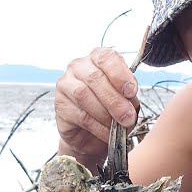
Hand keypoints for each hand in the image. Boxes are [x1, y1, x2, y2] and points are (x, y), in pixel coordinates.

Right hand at [55, 47, 140, 161]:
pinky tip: (107, 133)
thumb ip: (128, 95)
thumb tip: (129, 99)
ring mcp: (65, 84)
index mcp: (97, 58)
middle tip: (128, 117)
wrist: (92, 133)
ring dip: (105, 114)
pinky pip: (79, 115)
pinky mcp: (60, 105)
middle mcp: (78, 67)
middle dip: (115, 100)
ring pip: (83, 95)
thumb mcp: (126, 98)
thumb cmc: (111, 109)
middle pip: (95, 78)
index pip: (106, 58)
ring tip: (118, 127)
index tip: (131, 92)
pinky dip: (97, 126)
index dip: (120, 75)